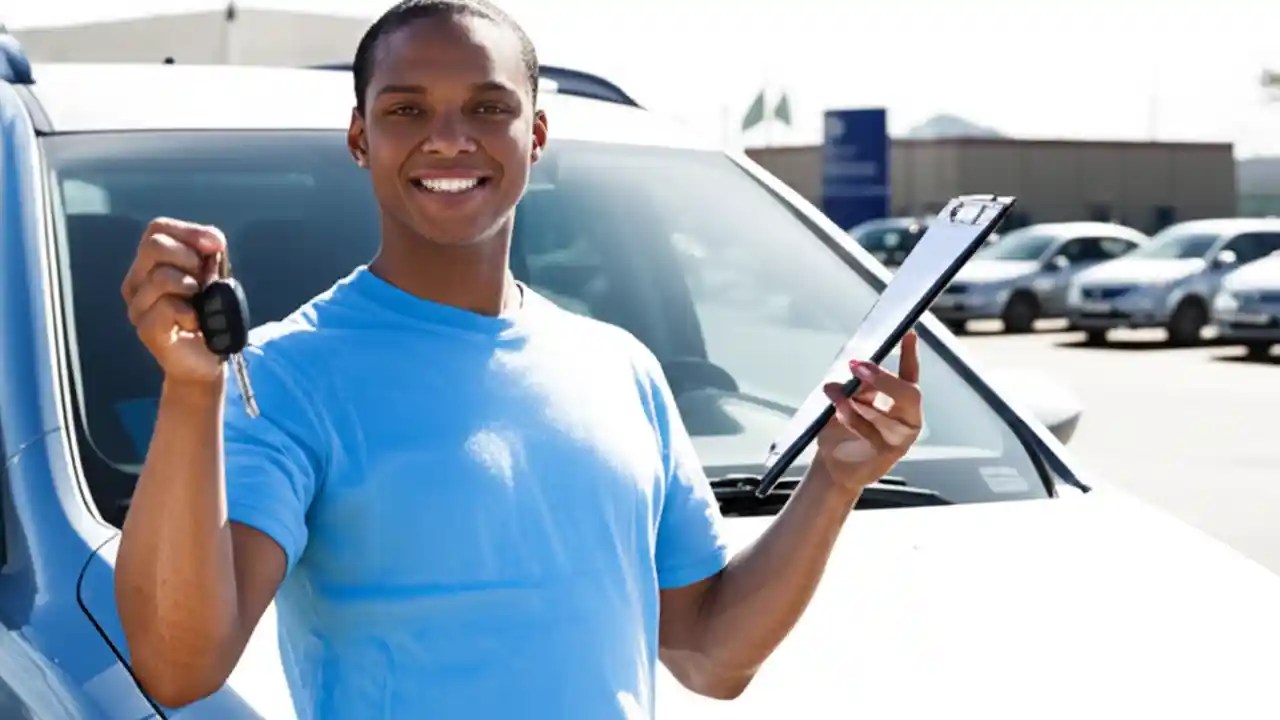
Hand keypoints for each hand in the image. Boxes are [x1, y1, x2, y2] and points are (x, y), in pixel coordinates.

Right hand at [120, 218, 227, 385]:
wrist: (208, 359)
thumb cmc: (209, 315)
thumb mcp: (213, 277)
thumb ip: (209, 255)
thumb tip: (213, 241)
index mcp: (150, 265)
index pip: (157, 229)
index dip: (189, 231)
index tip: (216, 245)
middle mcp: (136, 282)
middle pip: (155, 246)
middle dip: (189, 258)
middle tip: (202, 281)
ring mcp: (137, 307)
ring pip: (161, 277)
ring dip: (191, 288)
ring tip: (197, 306)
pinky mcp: (146, 329)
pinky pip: (166, 307)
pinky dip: (189, 313)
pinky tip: (193, 323)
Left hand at [815, 330, 922, 494]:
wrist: (834, 466)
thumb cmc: (844, 430)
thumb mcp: (850, 400)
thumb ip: (857, 386)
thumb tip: (856, 369)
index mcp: (901, 401)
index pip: (910, 374)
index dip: (910, 354)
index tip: (908, 333)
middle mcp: (907, 418)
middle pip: (909, 394)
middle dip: (884, 379)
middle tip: (857, 365)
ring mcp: (900, 438)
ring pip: (887, 414)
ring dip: (857, 400)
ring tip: (834, 390)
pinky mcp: (885, 455)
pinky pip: (871, 433)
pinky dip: (852, 418)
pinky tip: (838, 408)